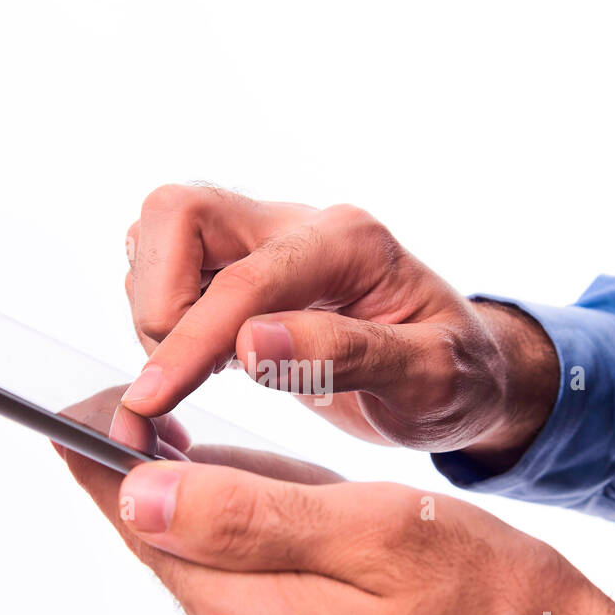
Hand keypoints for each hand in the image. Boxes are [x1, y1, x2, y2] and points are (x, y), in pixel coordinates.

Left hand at [61, 448, 614, 614]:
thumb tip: (140, 493)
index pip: (150, 530)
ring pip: (231, 595)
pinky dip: (284, 590)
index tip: (72, 423)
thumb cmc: (503, 609)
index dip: (110, 468)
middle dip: (202, 495)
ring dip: (252, 542)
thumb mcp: (383, 530)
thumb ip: (250, 515)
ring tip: (317, 510)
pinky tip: (340, 574)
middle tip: (216, 439)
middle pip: (189, 562)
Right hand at [121, 185, 558, 468]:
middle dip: (159, 301)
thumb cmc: (455, 379)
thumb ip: (345, 356)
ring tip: (201, 373)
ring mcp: (263, 240)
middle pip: (179, 213)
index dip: (190, 340)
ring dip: (156, 309)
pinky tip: (202, 362)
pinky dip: (160, 315)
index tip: (152, 400)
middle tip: (184, 375)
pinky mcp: (239, 266)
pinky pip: (165, 265)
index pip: (245, 280)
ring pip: (161, 234)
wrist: (462, 374)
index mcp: (351, 244)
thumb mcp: (429, 379)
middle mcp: (298, 226)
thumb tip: (250, 342)